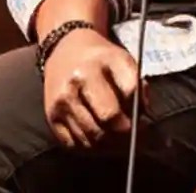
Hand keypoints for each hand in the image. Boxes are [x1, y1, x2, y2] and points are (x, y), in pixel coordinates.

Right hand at [42, 27, 144, 148]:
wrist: (66, 48)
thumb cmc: (101, 57)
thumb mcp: (123, 60)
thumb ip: (137, 87)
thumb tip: (144, 117)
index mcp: (89, 72)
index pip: (114, 112)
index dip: (133, 124)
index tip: (144, 126)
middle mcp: (70, 90)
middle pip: (102, 129)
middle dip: (122, 138)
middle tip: (134, 136)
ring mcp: (58, 106)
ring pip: (89, 141)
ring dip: (109, 145)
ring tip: (120, 137)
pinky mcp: (51, 119)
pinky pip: (74, 145)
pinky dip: (91, 147)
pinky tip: (102, 138)